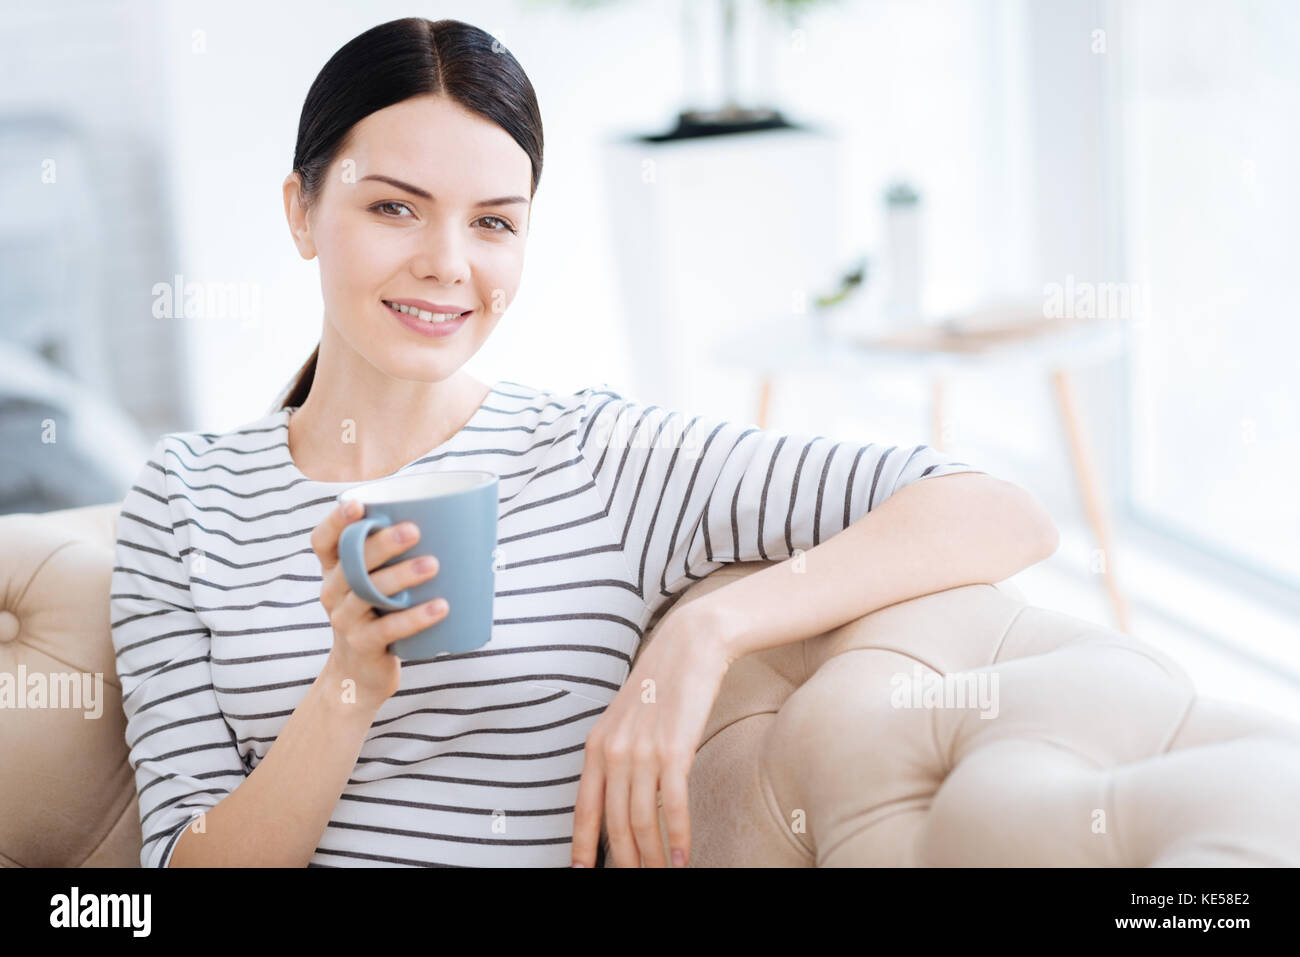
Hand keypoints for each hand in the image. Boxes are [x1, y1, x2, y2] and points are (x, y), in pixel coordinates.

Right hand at [311, 499, 446, 711]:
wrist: (360, 675)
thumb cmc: (379, 614)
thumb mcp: (377, 585)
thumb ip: (398, 557)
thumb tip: (465, 521)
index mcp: (334, 570)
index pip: (322, 541)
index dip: (335, 521)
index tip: (357, 505)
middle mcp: (333, 591)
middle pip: (351, 563)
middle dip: (382, 543)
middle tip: (414, 530)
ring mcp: (345, 620)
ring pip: (368, 592)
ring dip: (402, 576)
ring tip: (433, 565)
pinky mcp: (364, 645)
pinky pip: (388, 629)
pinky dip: (416, 617)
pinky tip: (441, 607)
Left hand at [570, 604, 733, 866]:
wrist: (689, 647)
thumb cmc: (661, 682)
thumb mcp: (625, 718)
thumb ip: (618, 753)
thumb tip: (621, 792)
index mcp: (596, 745)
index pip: (584, 808)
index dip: (582, 844)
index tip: (582, 871)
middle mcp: (614, 752)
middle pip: (616, 824)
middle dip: (626, 860)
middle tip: (637, 879)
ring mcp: (642, 752)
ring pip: (643, 822)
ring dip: (653, 857)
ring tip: (662, 875)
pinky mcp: (674, 751)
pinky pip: (673, 807)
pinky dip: (678, 839)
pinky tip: (683, 858)